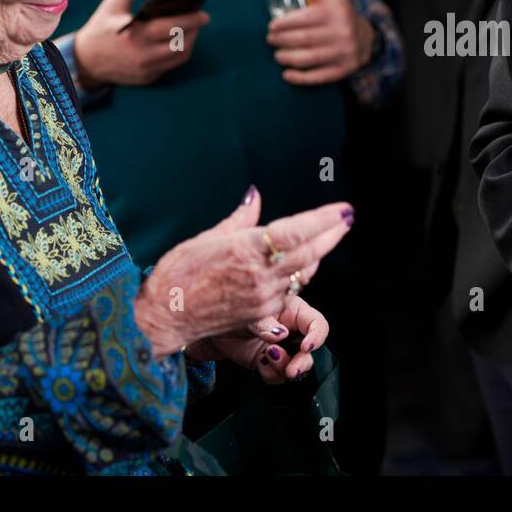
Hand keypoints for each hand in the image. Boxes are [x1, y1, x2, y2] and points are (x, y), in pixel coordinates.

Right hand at [73, 0, 209, 86]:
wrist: (86, 60)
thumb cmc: (102, 27)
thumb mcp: (112, 3)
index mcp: (134, 34)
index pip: (170, 27)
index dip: (190, 20)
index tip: (203, 13)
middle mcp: (141, 55)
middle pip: (180, 44)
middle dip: (195, 30)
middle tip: (202, 19)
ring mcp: (145, 69)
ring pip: (180, 57)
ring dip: (190, 42)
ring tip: (193, 29)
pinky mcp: (147, 78)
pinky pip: (171, 66)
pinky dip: (179, 53)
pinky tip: (181, 41)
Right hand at [134, 187, 352, 356]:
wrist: (164, 317)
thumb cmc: (178, 273)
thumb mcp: (207, 238)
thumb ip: (240, 218)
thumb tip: (255, 194)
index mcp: (246, 250)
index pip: (296, 231)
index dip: (323, 220)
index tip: (343, 209)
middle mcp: (260, 275)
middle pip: (309, 253)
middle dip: (332, 234)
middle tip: (347, 218)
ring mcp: (263, 297)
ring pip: (303, 273)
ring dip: (319, 253)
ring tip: (331, 235)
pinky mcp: (261, 314)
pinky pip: (290, 291)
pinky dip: (300, 274)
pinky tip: (305, 263)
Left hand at [188, 295, 329, 383]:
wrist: (200, 325)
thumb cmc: (225, 307)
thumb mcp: (247, 311)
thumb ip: (264, 323)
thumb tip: (281, 336)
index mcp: (291, 309)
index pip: (316, 322)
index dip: (317, 335)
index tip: (306, 347)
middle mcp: (289, 329)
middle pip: (310, 348)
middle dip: (303, 362)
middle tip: (291, 371)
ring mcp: (278, 347)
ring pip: (297, 365)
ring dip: (285, 369)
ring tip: (267, 361)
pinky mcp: (265, 362)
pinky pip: (277, 375)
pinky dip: (271, 375)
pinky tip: (259, 365)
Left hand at [266, 0, 374, 85]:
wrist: (366, 38)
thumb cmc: (340, 12)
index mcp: (337, 13)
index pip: (307, 19)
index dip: (286, 24)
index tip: (271, 26)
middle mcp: (342, 34)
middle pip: (305, 40)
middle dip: (283, 41)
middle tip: (269, 40)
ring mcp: (343, 54)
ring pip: (310, 58)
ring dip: (289, 58)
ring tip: (276, 55)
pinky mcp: (343, 70)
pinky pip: (320, 77)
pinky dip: (301, 78)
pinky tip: (286, 75)